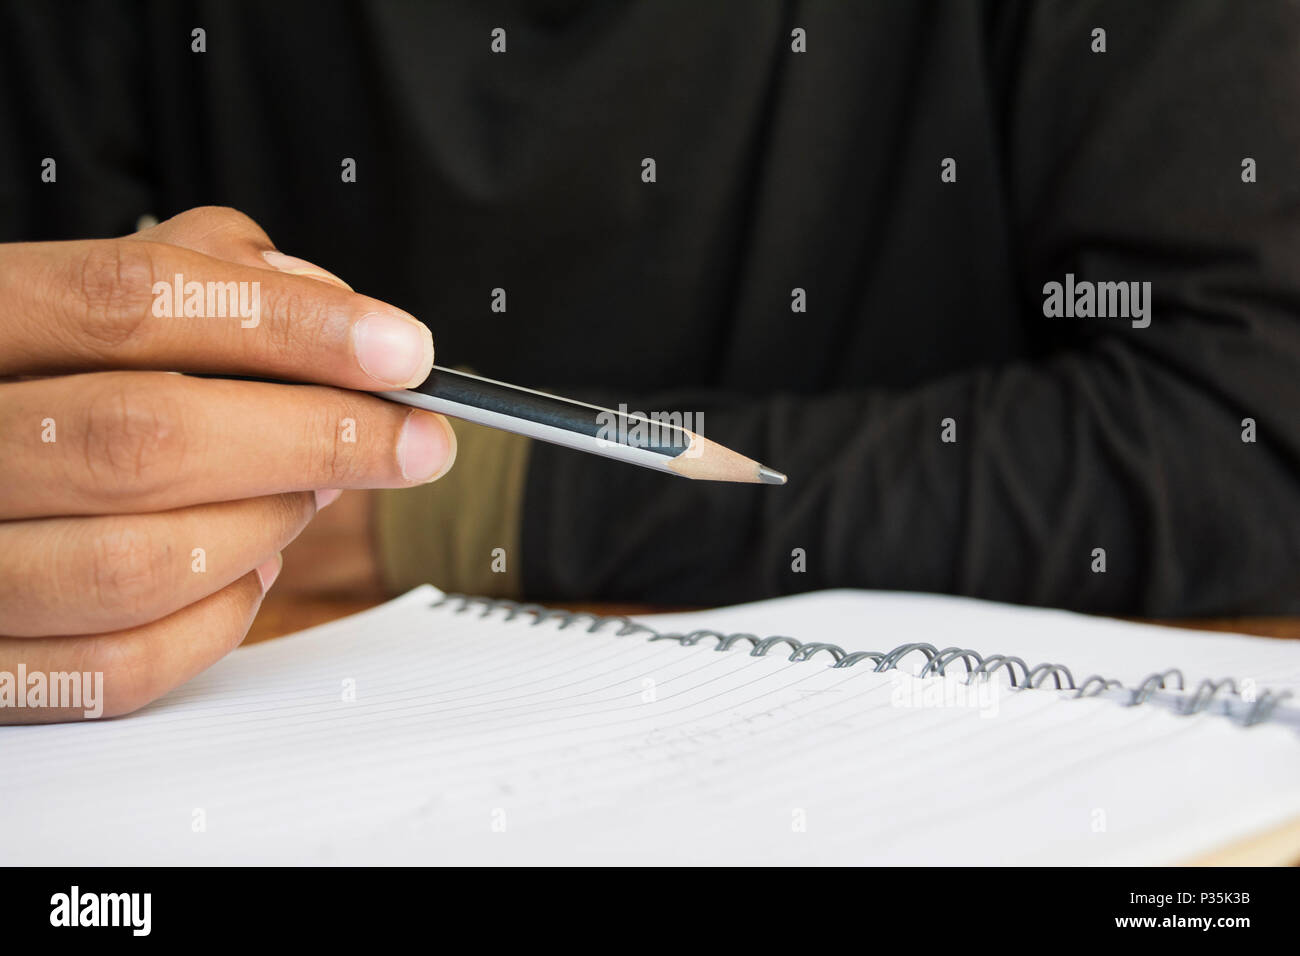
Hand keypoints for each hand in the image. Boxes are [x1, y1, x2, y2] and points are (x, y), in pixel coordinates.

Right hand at [0, 206, 455, 721]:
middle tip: (409, 439)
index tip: (401, 351)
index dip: (288, 324)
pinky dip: (218, 622)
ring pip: (138, 563)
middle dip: (314, 438)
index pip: (131, 301)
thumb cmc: (30, 381)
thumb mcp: (80, 298)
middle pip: (147, 436)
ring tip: (314, 492)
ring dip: (267, 527)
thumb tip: (323, 297)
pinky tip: (250, 569)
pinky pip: (117, 669)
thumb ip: (196, 277)